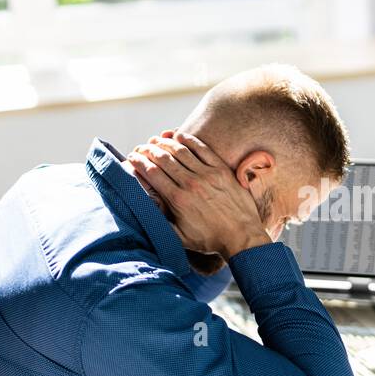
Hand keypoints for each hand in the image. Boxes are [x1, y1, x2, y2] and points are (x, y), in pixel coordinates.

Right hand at [129, 133, 271, 258]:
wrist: (242, 236)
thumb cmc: (211, 240)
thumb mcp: (180, 238)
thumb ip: (161, 225)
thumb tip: (144, 213)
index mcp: (178, 199)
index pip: (152, 173)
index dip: (139, 162)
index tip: (132, 157)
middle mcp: (190, 184)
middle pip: (163, 159)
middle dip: (148, 150)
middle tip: (141, 147)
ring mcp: (207, 175)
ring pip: (180, 151)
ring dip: (165, 143)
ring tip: (156, 140)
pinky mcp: (221, 170)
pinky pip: (202, 149)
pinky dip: (189, 140)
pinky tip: (179, 135)